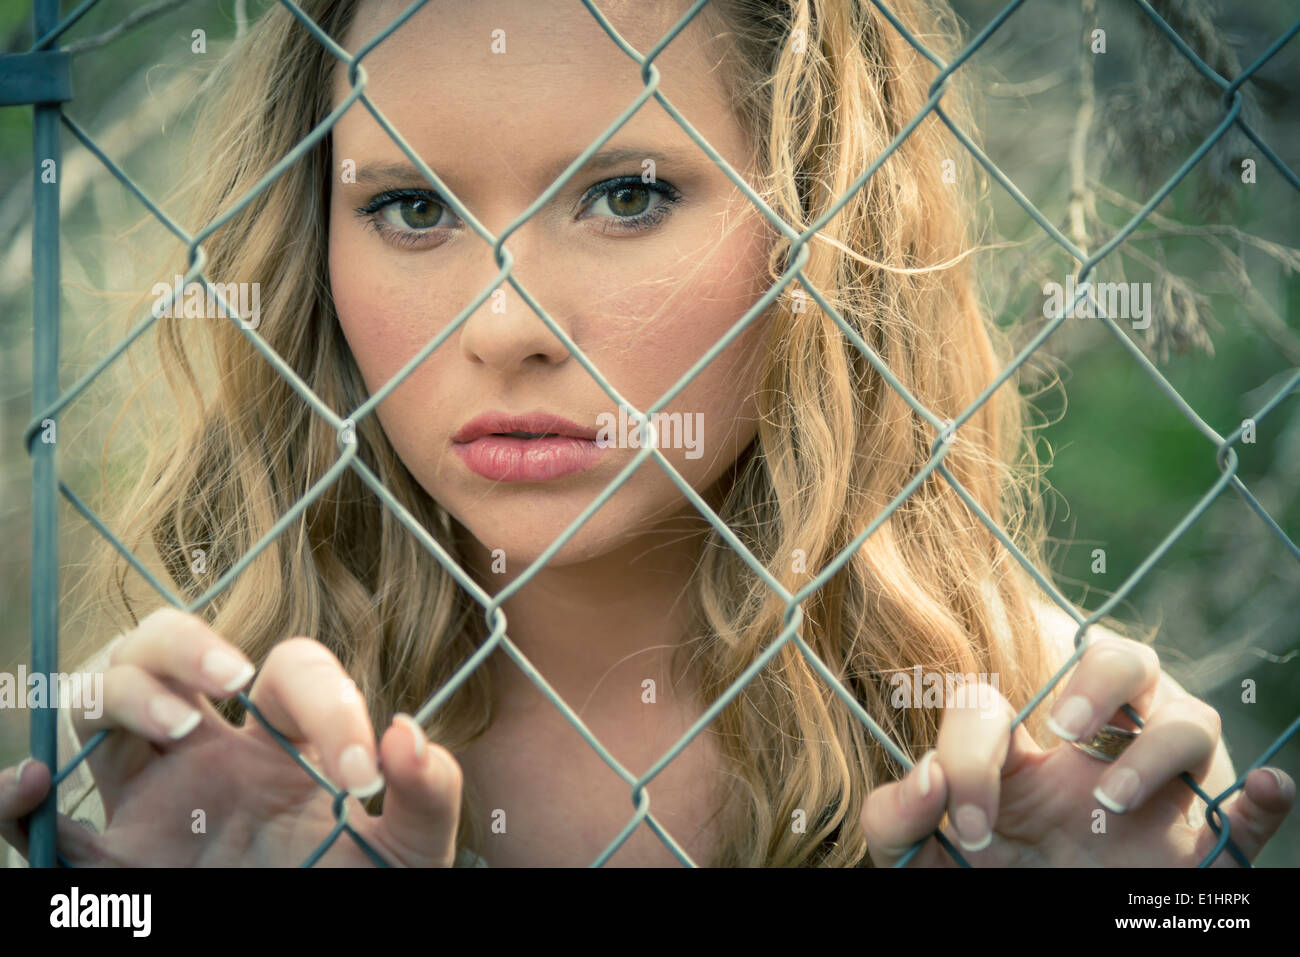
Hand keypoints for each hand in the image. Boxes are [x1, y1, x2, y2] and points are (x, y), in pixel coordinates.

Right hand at [0, 608, 462, 866]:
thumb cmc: (354, 900)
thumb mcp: (408, 856)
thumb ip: (425, 795)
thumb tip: (406, 733)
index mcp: (285, 743)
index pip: (289, 669)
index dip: (328, 699)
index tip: (357, 778)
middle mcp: (210, 753)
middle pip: (164, 647)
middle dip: (186, 640)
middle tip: (230, 678)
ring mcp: (150, 798)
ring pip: (97, 698)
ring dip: (123, 687)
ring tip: (176, 723)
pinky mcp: (105, 862)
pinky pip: (33, 819)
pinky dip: (14, 791)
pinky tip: (35, 784)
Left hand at [860, 632, 1295, 865]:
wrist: (1034, 918)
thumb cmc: (982, 872)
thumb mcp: (926, 849)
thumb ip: (895, 815)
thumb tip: (924, 779)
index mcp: (1024, 732)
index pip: (1001, 698)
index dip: (972, 752)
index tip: (969, 821)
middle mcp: (1104, 740)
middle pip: (1125, 659)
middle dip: (1097, 678)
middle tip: (1062, 728)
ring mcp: (1160, 786)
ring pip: (1192, 720)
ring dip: (1158, 747)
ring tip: (1112, 798)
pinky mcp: (1205, 843)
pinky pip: (1250, 808)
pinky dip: (1265, 800)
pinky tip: (1269, 790)